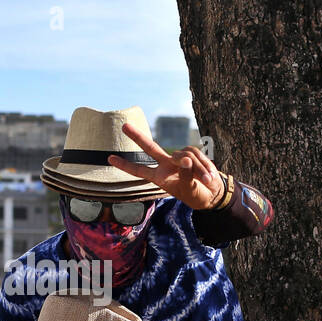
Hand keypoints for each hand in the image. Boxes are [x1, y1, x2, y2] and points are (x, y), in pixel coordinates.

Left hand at [107, 122, 224, 209]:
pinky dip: (204, 165)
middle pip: (150, 148)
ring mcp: (178, 158)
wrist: (211, 192)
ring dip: (198, 168)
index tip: (109, 159)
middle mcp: (166, 165)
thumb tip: (185, 160)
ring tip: (207, 180)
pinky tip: (209, 175)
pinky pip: (196, 154)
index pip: (139, 170)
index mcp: (160, 177)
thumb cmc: (196, 195)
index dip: (125, 165)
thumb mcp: (189, 189)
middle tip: (124, 125)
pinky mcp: (191, 153)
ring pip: (185, 155)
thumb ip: (186, 175)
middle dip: (137, 136)